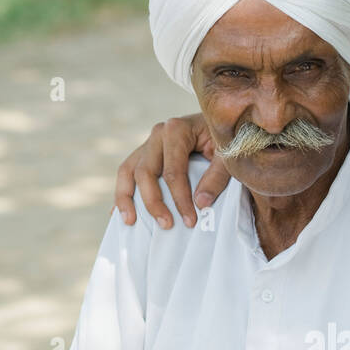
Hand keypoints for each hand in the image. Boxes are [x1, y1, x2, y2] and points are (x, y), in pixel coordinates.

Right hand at [115, 113, 229, 228]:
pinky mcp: (146, 152)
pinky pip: (127, 172)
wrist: (221, 124)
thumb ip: (217, 177)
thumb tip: (200, 204)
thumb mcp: (228, 156)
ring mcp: (149, 142)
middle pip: (146, 172)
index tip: (190, 221)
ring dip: (126, 198)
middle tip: (166, 225)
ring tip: (130, 222)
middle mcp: (158, 133)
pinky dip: (123, 192)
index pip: (173, 172)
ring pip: (128, 171)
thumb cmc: (226, 141)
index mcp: (177, 130)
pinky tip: (121, 212)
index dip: (180, 199)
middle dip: (154, 202)